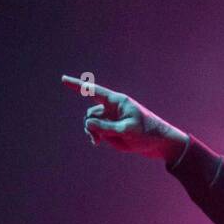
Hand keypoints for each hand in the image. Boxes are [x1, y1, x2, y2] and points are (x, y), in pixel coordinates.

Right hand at [61, 74, 186, 162]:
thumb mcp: (126, 131)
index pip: (93, 91)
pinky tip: (97, 143)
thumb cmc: (148, 134)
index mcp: (117, 101)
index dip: (77, 86)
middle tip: (96, 140)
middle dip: (90, 126)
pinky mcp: (115, 129)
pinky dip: (100, 138)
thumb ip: (106, 128)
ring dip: (95, 134)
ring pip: (94, 124)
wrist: (161, 144)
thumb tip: (87, 123)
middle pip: (91, 114)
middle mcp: (113, 108)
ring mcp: (113, 119)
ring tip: (98, 143)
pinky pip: (101, 133)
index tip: (62, 79)